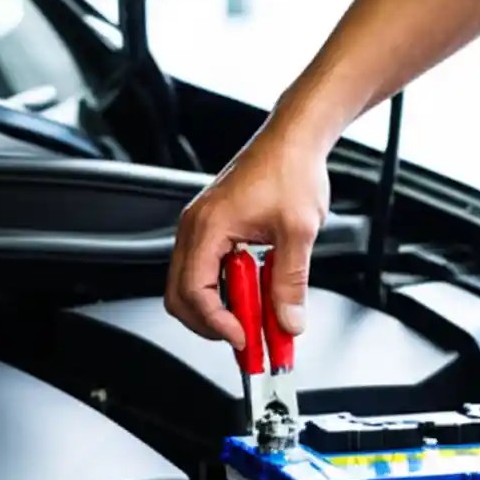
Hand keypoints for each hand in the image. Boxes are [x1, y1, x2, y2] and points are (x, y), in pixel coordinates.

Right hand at [164, 125, 329, 349]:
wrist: (294, 139)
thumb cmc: (290, 169)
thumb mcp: (298, 232)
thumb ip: (290, 282)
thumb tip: (288, 321)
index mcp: (208, 225)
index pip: (194, 290)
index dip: (217, 322)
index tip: (245, 338)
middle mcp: (195, 227)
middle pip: (181, 295)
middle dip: (212, 324)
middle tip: (248, 339)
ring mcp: (201, 228)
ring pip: (192, 286)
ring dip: (222, 309)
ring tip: (258, 319)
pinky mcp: (213, 229)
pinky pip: (206, 271)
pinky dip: (228, 291)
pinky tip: (256, 295)